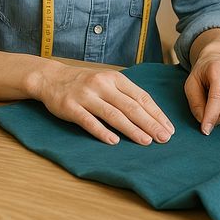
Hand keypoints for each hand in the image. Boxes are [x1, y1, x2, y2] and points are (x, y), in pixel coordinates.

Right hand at [34, 65, 174, 145]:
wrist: (51, 78)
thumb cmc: (85, 83)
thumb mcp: (107, 81)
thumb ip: (125, 94)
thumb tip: (151, 114)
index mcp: (115, 78)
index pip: (141, 97)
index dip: (156, 113)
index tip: (168, 128)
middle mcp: (103, 85)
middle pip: (131, 106)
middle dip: (150, 123)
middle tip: (164, 138)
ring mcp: (86, 95)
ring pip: (113, 114)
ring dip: (132, 129)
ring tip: (146, 141)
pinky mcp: (71, 107)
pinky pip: (89, 121)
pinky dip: (102, 131)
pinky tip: (114, 141)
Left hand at [184, 47, 219, 134]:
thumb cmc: (204, 72)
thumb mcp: (191, 83)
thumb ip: (195, 102)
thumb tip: (204, 121)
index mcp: (219, 69)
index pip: (218, 96)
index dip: (211, 115)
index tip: (205, 130)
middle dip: (219, 118)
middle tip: (208, 119)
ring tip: (218, 112)